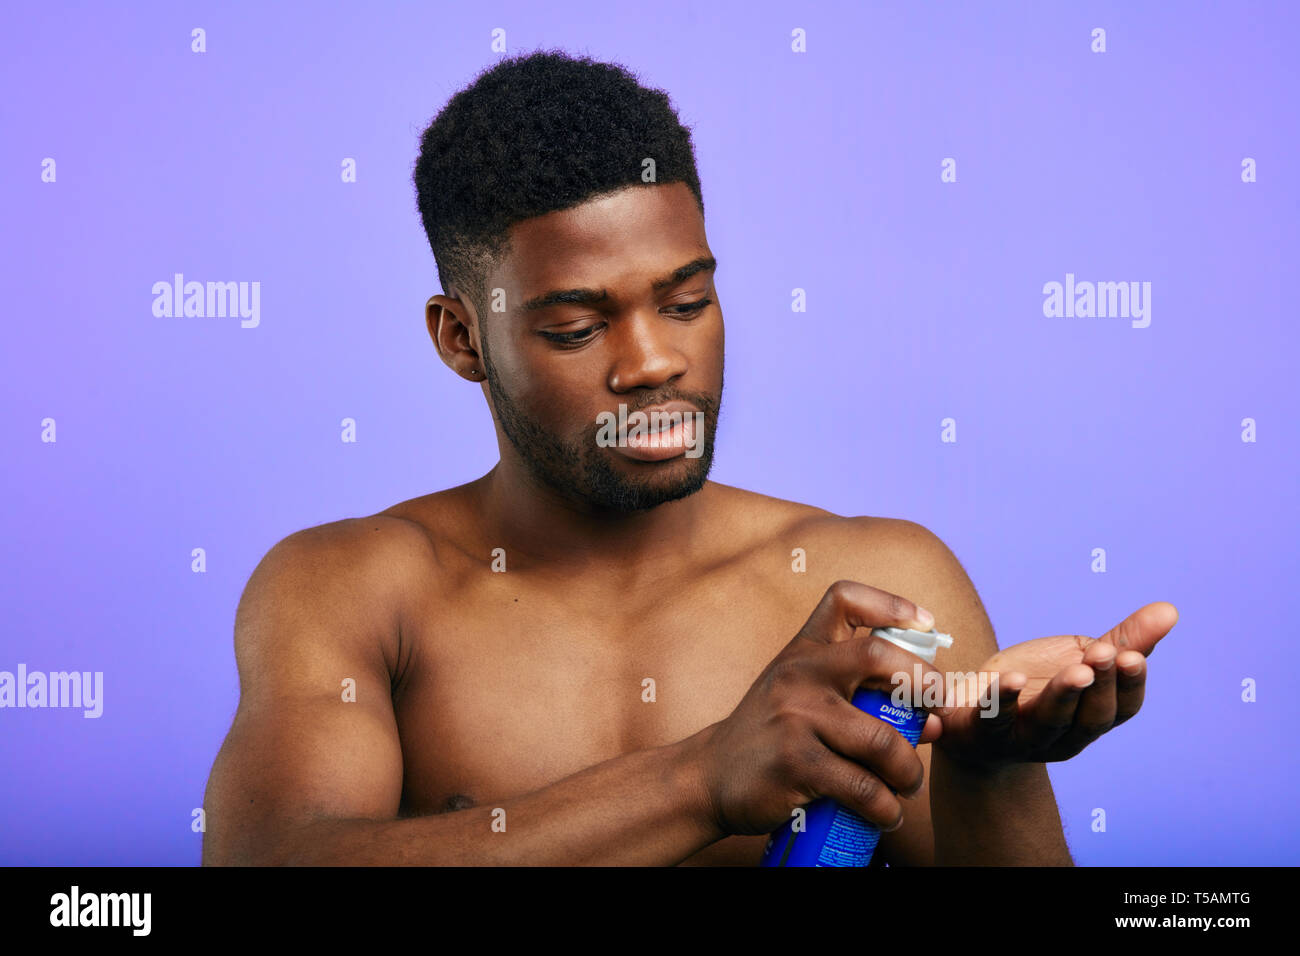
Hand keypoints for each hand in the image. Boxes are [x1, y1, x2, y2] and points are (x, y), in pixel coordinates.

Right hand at [693, 580, 946, 836]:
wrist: (708, 775)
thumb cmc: (769, 736)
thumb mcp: (800, 697)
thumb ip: (859, 699)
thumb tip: (933, 722)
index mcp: (803, 650)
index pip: (845, 600)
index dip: (893, 604)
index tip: (926, 625)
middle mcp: (799, 673)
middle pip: (878, 657)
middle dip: (925, 685)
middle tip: (937, 716)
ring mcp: (796, 717)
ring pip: (881, 740)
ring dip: (908, 770)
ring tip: (908, 785)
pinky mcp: (795, 763)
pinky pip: (862, 786)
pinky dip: (885, 807)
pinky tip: (886, 814)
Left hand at [930, 602, 1178, 768]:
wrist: (974, 723)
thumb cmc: (1035, 687)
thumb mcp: (1077, 659)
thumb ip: (1121, 640)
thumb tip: (1170, 610)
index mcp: (1092, 718)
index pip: (1123, 708)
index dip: (1130, 684)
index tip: (1135, 655)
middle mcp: (1065, 736)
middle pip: (1091, 717)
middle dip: (1101, 685)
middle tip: (1105, 654)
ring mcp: (1025, 739)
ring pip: (1049, 722)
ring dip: (1063, 695)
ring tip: (1076, 671)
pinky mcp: (984, 732)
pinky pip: (994, 719)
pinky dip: (1002, 700)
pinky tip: (1007, 678)